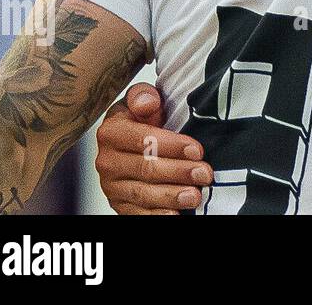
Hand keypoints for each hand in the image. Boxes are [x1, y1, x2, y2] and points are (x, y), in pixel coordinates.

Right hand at [94, 83, 211, 214]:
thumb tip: (147, 103)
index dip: (172, 146)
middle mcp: (106, 161)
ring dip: (172, 196)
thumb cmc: (143, 117)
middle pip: (146, 169)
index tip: (197, 149)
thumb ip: (143, 96)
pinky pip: (137, 214)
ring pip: (143, 194)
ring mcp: (111, 186)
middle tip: (204, 174)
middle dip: (179, 172)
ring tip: (196, 196)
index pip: (144, 141)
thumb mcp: (142, 99)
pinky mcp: (119, 204)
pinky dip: (158, 215)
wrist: (131, 141)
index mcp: (111, 132)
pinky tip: (176, 215)